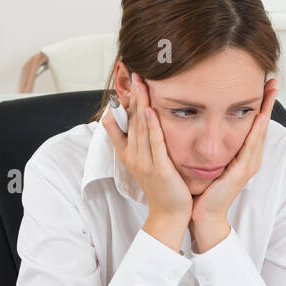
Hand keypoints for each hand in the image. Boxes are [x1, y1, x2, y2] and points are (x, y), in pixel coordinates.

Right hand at [101, 71, 193, 250]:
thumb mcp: (147, 162)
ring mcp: (145, 162)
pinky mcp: (159, 168)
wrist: (169, 214)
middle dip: (131, 95)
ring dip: (140, 103)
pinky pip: (154, 142)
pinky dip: (152, 125)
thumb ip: (144, 142)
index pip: (116, 123)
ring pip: (140, 127)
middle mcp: (133, 156)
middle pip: (130, 119)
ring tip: (140, 82)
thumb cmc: (163, 188)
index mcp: (129, 154)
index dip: (119, 102)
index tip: (123, 83)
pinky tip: (151, 109)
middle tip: (134, 71)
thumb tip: (143, 121)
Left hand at [190, 77, 278, 252]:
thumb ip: (213, 144)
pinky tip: (260, 117)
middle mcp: (250, 158)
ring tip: (271, 92)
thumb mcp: (211, 160)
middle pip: (262, 125)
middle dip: (268, 102)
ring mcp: (248, 165)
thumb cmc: (205, 189)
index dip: (260, 105)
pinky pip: (251, 147)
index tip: (263, 85)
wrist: (203, 213)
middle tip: (273, 81)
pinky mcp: (242, 172)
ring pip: (260, 132)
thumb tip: (205, 123)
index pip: (254, 124)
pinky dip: (256, 131)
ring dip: (266, 111)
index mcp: (243, 155)